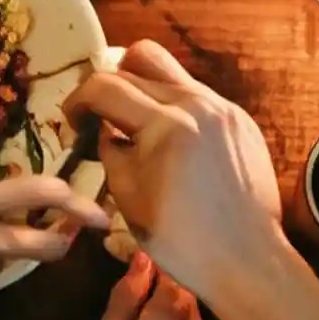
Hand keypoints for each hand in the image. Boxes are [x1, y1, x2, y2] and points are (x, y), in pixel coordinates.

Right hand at [62, 40, 282, 299]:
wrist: (246, 260)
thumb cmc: (180, 239)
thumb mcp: (127, 196)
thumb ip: (110, 151)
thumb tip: (104, 129)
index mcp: (165, 124)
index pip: (105, 86)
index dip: (78, 99)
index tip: (71, 120)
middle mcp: (197, 103)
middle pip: (139, 60)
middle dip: (109, 85)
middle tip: (100, 115)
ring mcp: (223, 108)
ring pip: (171, 71)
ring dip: (142, 87)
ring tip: (134, 122)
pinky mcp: (239, 120)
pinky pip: (196, 95)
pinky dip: (172, 107)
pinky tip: (169, 140)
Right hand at [77, 252, 212, 319]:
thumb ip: (125, 298)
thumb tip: (141, 260)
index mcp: (169, 318)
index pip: (169, 273)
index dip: (152, 262)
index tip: (134, 256)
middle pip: (184, 294)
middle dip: (163, 284)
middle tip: (134, 288)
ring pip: (192, 318)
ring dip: (173, 311)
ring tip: (144, 317)